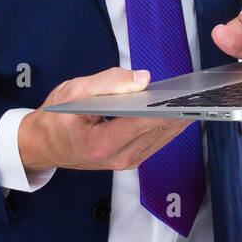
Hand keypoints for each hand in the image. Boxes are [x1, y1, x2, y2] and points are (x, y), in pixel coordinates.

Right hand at [17, 66, 192, 174]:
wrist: (42, 145)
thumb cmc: (55, 118)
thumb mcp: (74, 91)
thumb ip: (108, 82)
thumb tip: (143, 79)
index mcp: (100, 143)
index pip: (142, 123)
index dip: (167, 108)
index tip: (187, 96)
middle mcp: (117, 157)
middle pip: (158, 131)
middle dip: (178, 111)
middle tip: (199, 92)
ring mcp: (126, 161)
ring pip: (162, 138)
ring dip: (177, 118)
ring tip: (193, 97)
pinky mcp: (131, 159)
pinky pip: (156, 141)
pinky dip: (167, 124)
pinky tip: (177, 109)